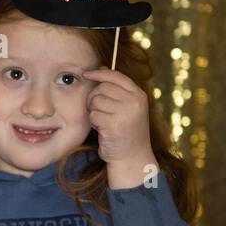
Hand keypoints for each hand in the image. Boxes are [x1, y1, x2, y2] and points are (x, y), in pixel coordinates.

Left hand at [82, 67, 156, 182]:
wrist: (132, 157)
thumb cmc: (126, 132)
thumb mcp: (129, 107)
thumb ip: (118, 90)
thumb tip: (102, 68)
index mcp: (139, 95)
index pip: (116, 76)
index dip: (99, 73)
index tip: (86, 73)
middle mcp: (134, 102)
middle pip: (102, 87)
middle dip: (94, 97)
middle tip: (97, 110)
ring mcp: (125, 113)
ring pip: (96, 101)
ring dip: (94, 111)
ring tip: (102, 121)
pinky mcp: (113, 125)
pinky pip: (93, 115)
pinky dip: (93, 122)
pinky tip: (102, 129)